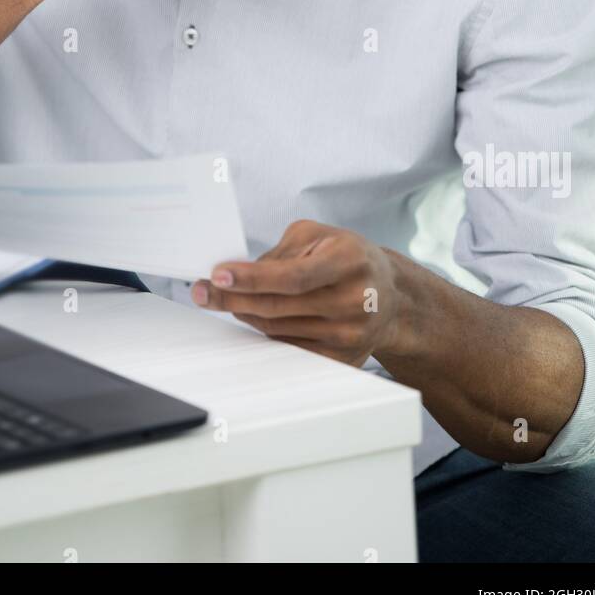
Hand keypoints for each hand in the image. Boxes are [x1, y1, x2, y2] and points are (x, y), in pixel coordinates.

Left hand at [191, 219, 401, 366]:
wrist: (391, 295)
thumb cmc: (350, 258)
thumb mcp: (320, 235)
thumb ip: (281, 251)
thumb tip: (240, 274)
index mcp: (350, 260)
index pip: (292, 276)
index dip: (252, 278)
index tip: (218, 275)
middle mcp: (354, 300)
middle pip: (279, 307)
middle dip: (233, 298)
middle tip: (202, 291)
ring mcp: (350, 334)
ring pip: (278, 329)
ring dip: (246, 314)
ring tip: (229, 299)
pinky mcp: (343, 359)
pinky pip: (290, 349)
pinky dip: (266, 332)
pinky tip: (254, 316)